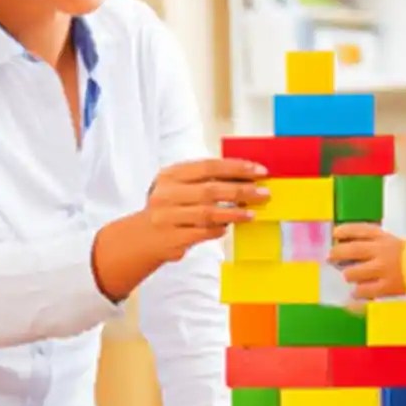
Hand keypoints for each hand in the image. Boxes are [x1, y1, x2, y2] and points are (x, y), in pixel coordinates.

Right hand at [144, 158, 268, 261]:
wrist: (142, 237)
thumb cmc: (169, 208)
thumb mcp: (179, 187)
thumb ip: (205, 180)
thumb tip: (246, 177)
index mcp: (170, 175)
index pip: (208, 166)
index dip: (236, 167)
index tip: (259, 171)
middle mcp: (166, 194)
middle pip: (211, 190)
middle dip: (241, 190)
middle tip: (263, 193)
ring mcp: (167, 217)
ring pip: (208, 213)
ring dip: (235, 213)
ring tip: (252, 213)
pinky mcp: (172, 239)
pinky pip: (203, 233)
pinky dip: (219, 229)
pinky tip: (229, 226)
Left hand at [328, 223, 405, 299]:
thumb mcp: (395, 243)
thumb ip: (376, 243)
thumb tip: (350, 246)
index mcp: (385, 238)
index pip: (361, 230)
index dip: (346, 230)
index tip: (336, 233)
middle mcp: (381, 251)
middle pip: (352, 250)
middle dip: (338, 253)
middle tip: (331, 257)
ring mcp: (382, 269)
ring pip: (354, 272)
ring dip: (348, 274)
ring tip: (348, 276)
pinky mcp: (385, 286)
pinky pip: (364, 290)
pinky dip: (357, 291)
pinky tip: (356, 292)